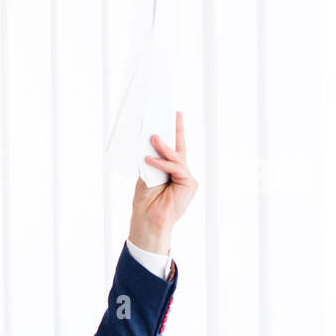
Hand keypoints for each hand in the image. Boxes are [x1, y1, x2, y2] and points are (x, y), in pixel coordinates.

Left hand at [128, 111, 197, 255]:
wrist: (149, 221)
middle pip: (180, 148)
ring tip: (153, 138)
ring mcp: (187, 179)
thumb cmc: (146, 202)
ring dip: (163, 147)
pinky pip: (176, 168)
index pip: (174, 149)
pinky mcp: (189, 184)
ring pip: (176, 158)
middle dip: (176, 131)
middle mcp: (182, 174)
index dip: (174, 133)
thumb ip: (152, 162)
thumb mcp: (147, 176)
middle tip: (173, 114)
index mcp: (171, 171)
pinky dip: (162, 163)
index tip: (173, 116)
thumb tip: (151, 143)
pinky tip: (150, 159)